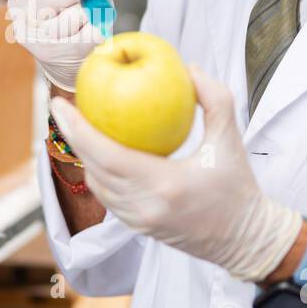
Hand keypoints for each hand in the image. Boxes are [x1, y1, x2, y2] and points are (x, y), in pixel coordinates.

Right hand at [8, 0, 120, 90]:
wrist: (65, 58)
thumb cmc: (63, 9)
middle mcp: (23, 15)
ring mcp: (37, 39)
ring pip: (79, 15)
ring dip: (95, 9)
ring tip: (93, 12)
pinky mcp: (56, 57)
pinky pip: (90, 34)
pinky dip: (99, 29)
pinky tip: (94, 30)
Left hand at [51, 66, 303, 281]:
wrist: (245, 239)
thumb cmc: (239, 187)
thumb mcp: (231, 138)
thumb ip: (213, 98)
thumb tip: (188, 68)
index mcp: (165, 184)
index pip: (107, 155)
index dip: (78, 129)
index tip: (61, 104)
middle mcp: (145, 207)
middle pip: (93, 169)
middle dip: (71, 136)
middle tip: (61, 106)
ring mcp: (139, 222)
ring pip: (97, 185)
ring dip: (84, 156)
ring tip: (77, 125)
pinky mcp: (138, 228)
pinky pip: (108, 197)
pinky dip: (98, 173)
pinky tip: (98, 151)